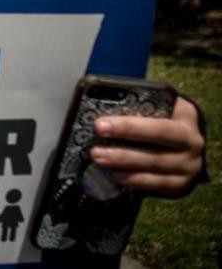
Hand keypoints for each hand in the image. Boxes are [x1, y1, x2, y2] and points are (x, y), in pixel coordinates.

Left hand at [90, 97, 205, 195]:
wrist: (184, 145)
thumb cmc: (161, 121)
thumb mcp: (157, 108)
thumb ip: (136, 106)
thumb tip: (99, 105)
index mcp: (185, 116)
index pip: (156, 121)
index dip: (128, 125)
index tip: (100, 124)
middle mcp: (192, 141)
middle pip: (156, 142)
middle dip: (124, 141)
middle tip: (94, 146)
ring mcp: (189, 165)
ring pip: (154, 164)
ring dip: (123, 161)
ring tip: (98, 157)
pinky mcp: (181, 183)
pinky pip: (156, 183)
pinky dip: (133, 179)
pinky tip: (115, 173)